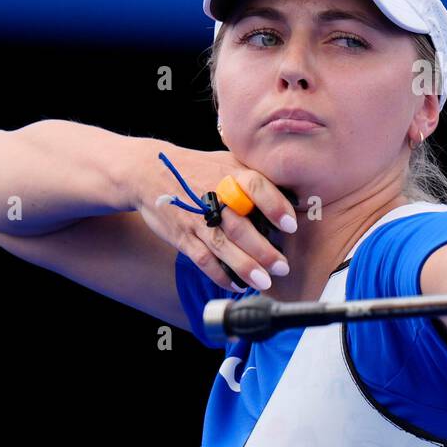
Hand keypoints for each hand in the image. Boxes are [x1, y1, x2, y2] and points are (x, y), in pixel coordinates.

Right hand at [133, 147, 297, 292]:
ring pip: (222, 246)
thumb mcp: (229, 161)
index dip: (274, 205)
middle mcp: (213, 196)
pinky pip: (202, 258)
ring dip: (244, 266)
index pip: (256, 186)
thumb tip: (296, 194)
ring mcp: (197, 218)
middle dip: (263, 250)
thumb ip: (257, 176)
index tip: (290, 225)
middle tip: (282, 266)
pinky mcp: (183, 236)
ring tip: (264, 282)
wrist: (151, 172)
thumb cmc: (201, 168)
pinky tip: (236, 284)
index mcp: (230, 174)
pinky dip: (219, 274)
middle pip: (240, 225)